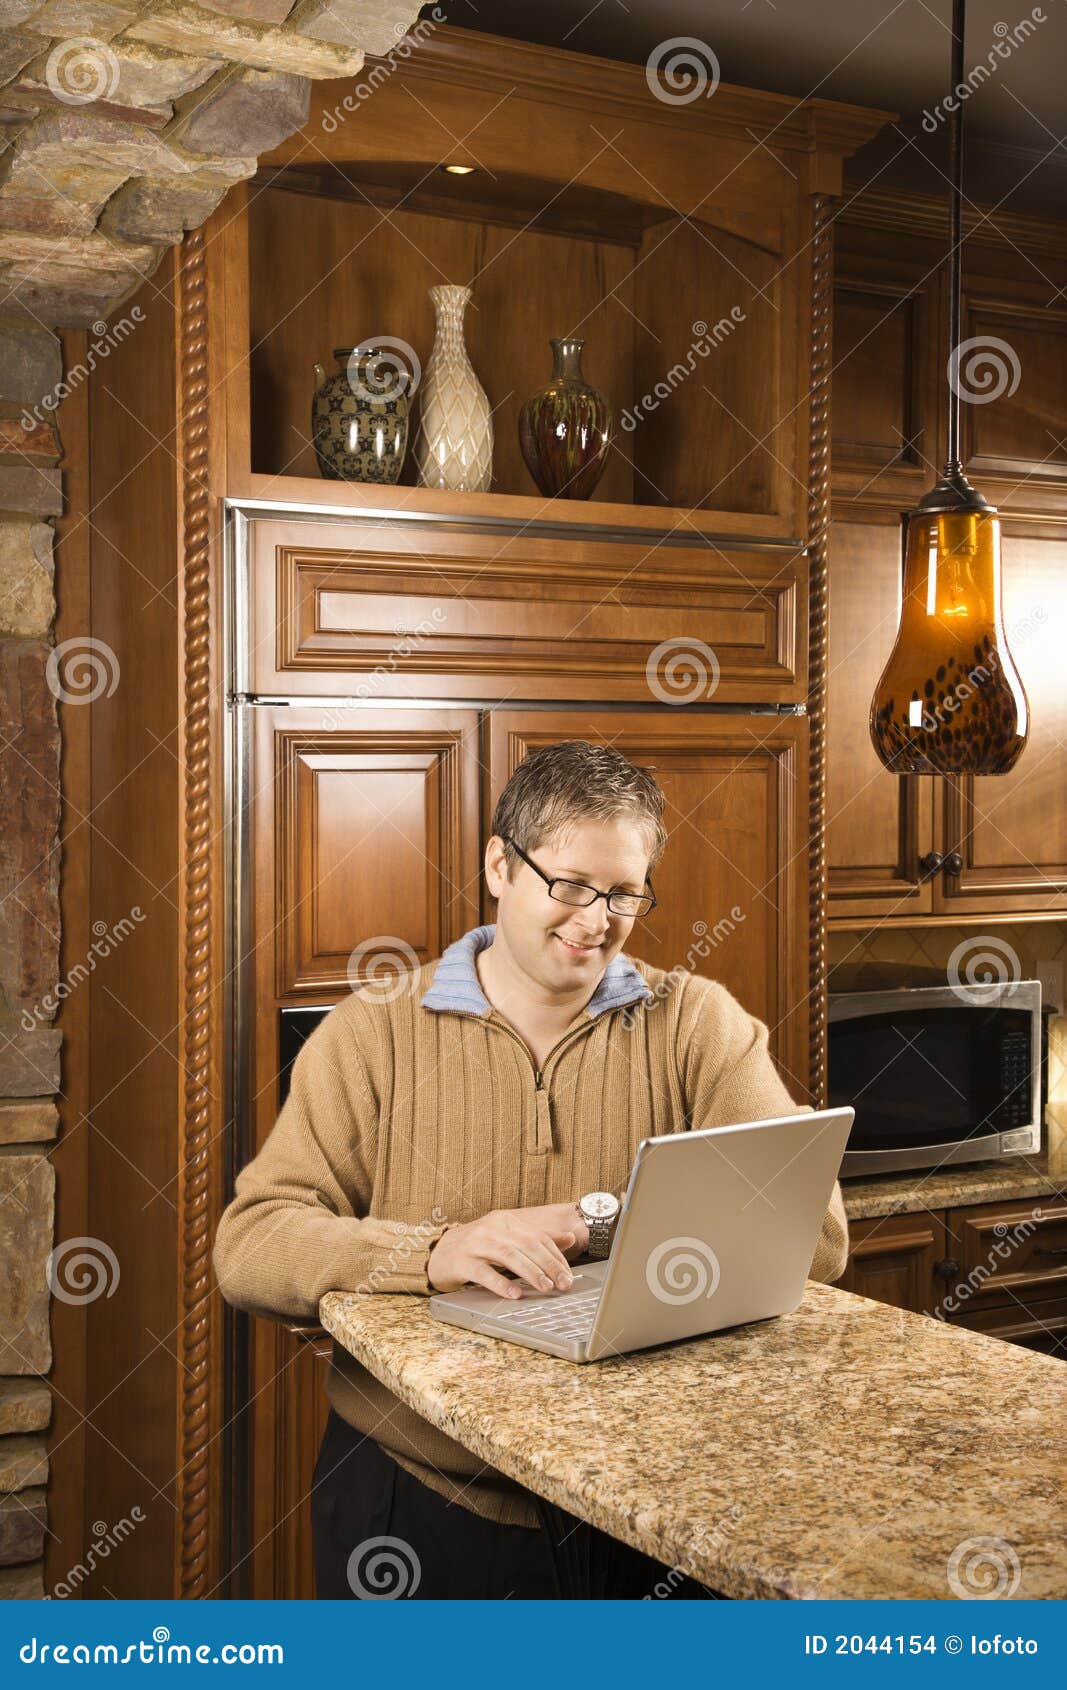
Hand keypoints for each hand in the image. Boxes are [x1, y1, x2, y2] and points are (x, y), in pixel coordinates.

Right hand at [427, 1202, 589, 1298]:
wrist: (439, 1251)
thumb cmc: (478, 1247)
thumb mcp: (508, 1239)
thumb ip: (537, 1239)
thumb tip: (570, 1238)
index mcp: (506, 1221)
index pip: (538, 1237)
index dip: (556, 1256)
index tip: (568, 1275)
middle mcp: (492, 1228)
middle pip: (526, 1245)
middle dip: (548, 1265)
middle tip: (564, 1283)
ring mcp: (475, 1243)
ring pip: (508, 1256)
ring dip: (530, 1272)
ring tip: (546, 1287)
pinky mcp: (461, 1260)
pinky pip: (483, 1271)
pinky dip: (501, 1283)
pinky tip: (514, 1293)